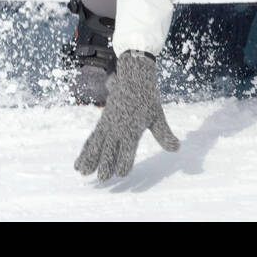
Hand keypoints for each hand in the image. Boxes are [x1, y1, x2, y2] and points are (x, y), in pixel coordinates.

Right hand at [74, 51, 180, 179]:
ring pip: (96, 145)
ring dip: (89, 159)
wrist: (133, 78)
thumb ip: (164, 134)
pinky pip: (91, 139)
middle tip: (102, 179)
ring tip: (82, 173)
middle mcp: (117, 128)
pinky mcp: (102, 123)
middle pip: (109, 149)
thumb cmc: (147, 99)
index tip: (121, 173)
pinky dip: (85, 151)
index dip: (124, 161)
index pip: (127, 148)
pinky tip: (78, 163)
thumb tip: (177, 148)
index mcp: (132, 128)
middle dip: (105, 164)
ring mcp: (107, 125)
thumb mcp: (157, 116)